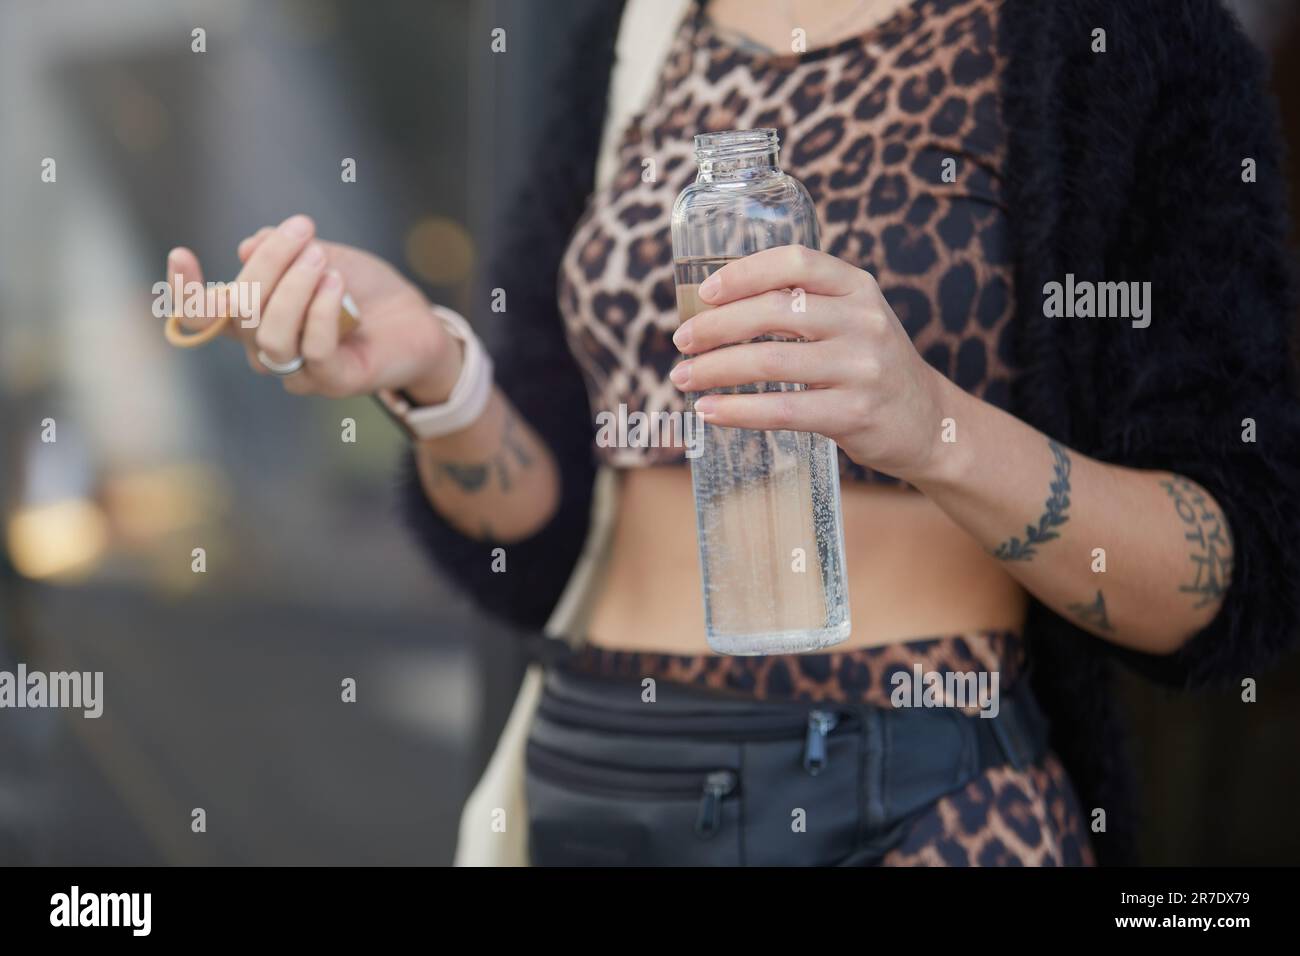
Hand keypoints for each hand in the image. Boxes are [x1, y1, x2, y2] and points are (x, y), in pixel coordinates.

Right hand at [164, 213, 461, 401]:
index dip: (184, 291)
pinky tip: (336, 283)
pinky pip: (312, 348)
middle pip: (240, 312)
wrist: (415, 319)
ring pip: (269, 333)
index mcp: (255, 318)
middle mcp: (267, 348)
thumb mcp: (321, 254)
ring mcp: (298, 370)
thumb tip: (245, 247)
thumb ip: (284, 251)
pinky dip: (320, 311)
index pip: (205, 315)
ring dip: (293, 288)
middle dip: (267, 264)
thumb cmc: (362, 288)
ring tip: (321, 259)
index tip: (181, 254)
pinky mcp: (333, 381)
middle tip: (302, 232)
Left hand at [669, 245, 949, 482]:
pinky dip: (738, 410)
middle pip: (773, 311)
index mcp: (857, 287)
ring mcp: (862, 367)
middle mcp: (863, 320)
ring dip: (715, 370)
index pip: (794, 261)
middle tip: (681, 342)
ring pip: (770, 361)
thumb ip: (801, 306)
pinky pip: (783, 409)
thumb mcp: (851, 320)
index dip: (743, 273)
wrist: (929, 423)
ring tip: (683, 378)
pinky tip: (709, 410)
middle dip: (714, 327)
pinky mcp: (855, 413)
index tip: (704, 293)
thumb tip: (712, 311)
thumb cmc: (868, 366)